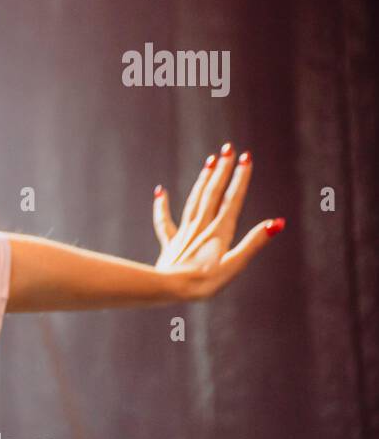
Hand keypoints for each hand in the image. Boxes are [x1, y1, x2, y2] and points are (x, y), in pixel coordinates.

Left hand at [152, 142, 284, 300]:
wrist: (169, 289)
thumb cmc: (205, 282)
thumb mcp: (235, 264)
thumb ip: (254, 243)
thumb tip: (277, 223)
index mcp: (219, 231)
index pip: (232, 199)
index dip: (240, 178)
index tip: (246, 157)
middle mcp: (201, 227)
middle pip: (212, 194)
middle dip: (223, 171)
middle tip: (228, 149)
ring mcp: (184, 234)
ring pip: (194, 201)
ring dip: (203, 180)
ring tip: (210, 162)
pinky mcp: (171, 244)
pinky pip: (164, 221)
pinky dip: (163, 205)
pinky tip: (161, 191)